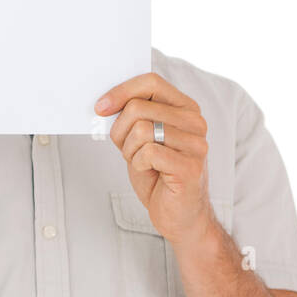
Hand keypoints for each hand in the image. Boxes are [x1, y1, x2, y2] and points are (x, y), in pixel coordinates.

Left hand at [96, 72, 215, 247]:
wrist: (179, 214)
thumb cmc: (157, 173)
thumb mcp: (141, 137)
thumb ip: (132, 115)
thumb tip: (104, 103)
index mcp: (185, 107)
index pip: (150, 82)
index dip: (121, 91)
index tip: (100, 107)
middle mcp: (195, 121)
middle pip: (139, 107)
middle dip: (121, 130)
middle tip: (128, 150)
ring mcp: (196, 144)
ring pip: (141, 129)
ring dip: (130, 150)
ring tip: (142, 162)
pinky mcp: (190, 167)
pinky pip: (147, 153)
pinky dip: (138, 164)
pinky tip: (150, 172)